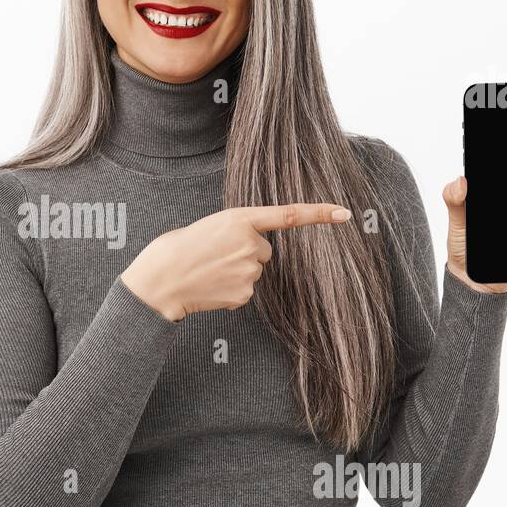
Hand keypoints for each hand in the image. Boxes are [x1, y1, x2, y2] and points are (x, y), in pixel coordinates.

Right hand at [121, 203, 352, 321]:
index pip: (288, 215)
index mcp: (240, 219)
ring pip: (254, 271)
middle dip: (245, 253)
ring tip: (209, 270)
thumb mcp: (209, 226)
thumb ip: (236, 231)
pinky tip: (212, 286)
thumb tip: (253, 249)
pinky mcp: (245, 294)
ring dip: (236, 271)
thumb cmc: (179, 248)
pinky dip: (230, 289)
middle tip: (215, 254)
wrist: (161, 280)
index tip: (344, 213)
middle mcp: (250, 243)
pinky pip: (246, 290)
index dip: (319, 213)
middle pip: (264, 250)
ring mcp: (249, 271)